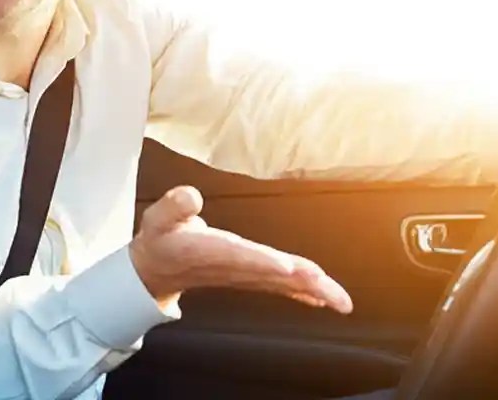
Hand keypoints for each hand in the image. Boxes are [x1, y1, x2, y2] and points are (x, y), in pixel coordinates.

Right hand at [128, 185, 352, 313]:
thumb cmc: (161, 239)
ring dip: (312, 292)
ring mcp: (243, 275)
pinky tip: (323, 298)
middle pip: (273, 276)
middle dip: (304, 283)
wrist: (156, 269)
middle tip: (332, 292)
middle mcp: (232, 267)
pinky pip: (280, 286)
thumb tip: (191, 195)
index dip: (265, 263)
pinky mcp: (249, 276)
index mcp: (210, 252)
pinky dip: (303, 292)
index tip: (289, 269)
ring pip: (282, 284)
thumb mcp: (158, 218)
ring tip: (340, 301)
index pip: (241, 257)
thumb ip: (173, 206)